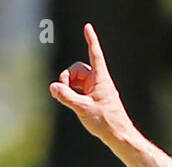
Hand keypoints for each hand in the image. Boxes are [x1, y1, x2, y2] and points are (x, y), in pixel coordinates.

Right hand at [48, 23, 133, 144]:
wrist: (118, 136)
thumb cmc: (106, 122)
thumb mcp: (83, 108)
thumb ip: (65, 96)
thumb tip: (53, 87)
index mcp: (101, 79)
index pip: (95, 55)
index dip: (91, 40)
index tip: (88, 27)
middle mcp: (98, 81)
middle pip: (77, 69)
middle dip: (67, 78)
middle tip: (65, 91)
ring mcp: (95, 89)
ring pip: (75, 80)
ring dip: (68, 87)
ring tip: (73, 102)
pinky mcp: (92, 97)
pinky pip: (77, 89)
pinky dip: (71, 94)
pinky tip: (74, 105)